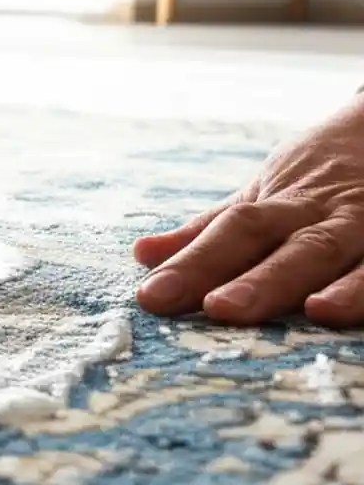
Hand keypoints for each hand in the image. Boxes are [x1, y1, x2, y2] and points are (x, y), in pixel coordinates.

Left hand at [134, 93, 363, 326]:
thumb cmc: (320, 174)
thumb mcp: (263, 193)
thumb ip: (209, 232)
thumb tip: (143, 254)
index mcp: (285, 204)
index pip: (233, 232)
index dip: (195, 264)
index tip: (151, 295)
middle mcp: (328, 215)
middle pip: (292, 246)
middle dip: (258, 280)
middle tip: (218, 307)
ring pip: (349, 253)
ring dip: (340, 286)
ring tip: (317, 310)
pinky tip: (355, 306)